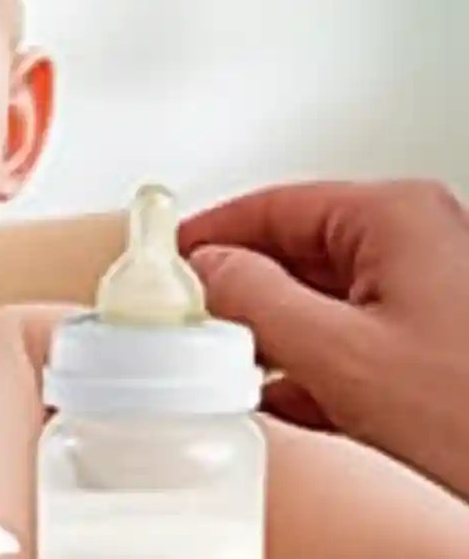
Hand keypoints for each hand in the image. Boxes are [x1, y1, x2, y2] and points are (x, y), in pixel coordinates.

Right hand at [180, 180, 468, 497]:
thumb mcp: (339, 353)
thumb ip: (254, 299)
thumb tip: (204, 271)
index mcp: (394, 218)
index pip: (273, 205)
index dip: (211, 234)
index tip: (165, 259)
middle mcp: (416, 241)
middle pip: (295, 250)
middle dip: (240, 291)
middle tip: (189, 317)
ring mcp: (429, 292)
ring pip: (321, 298)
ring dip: (272, 335)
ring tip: (228, 362)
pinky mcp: (435, 341)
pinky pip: (350, 337)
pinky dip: (311, 365)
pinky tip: (286, 395)